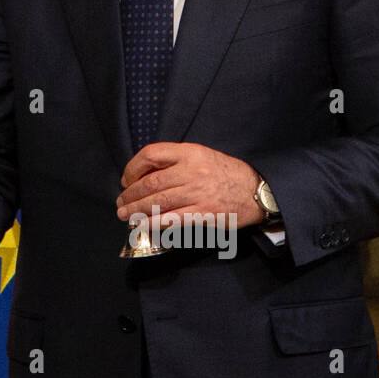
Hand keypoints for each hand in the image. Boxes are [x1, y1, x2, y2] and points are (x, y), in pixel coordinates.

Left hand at [116, 142, 264, 227]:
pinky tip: (141, 225)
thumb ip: (176, 161)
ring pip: (157, 201)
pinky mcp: (203, 213)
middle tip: (121, 202)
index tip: (126, 179)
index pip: (151, 154)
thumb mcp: (202, 156)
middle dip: (130, 194)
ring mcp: (198, 192)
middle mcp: (192, 170)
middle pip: (150, 182)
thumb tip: (144, 175)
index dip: (132, 168)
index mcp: (190, 152)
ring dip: (136, 210)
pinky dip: (152, 223)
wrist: (257, 190)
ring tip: (125, 214)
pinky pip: (171, 219)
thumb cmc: (227, 173)